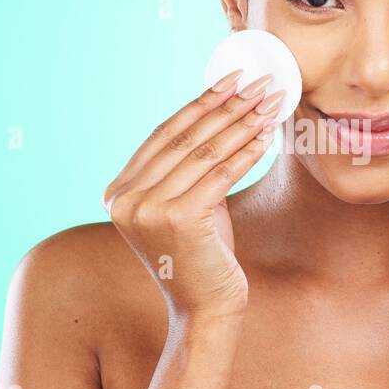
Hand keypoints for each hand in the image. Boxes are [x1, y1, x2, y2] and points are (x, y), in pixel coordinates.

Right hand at [103, 69, 283, 321]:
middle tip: (260, 84)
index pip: (165, 134)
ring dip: (242, 123)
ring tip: (271, 103)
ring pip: (204, 153)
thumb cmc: (202, 254)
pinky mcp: (177, 219)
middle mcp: (124, 199)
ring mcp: (146, 210)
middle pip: (185, 139)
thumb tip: (220, 107)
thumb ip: (188, 165)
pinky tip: (266, 135)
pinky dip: (246, 151)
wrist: (205, 309)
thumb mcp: (185, 202)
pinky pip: (220, 174)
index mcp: (117, 192)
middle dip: (228, 106)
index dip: (200, 103)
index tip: (231, 79)